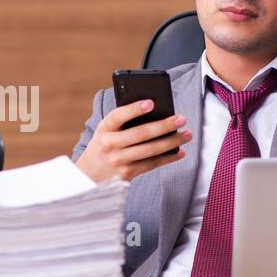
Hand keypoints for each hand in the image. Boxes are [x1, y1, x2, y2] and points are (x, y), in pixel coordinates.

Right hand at [75, 100, 191, 182]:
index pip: (118, 116)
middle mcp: (110, 145)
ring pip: (150, 150)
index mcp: (104, 129)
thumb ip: (124, 121)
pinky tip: (180, 152)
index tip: (151, 103)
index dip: (134, 109)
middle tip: (181, 119)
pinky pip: (151, 164)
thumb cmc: (104, 144)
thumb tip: (156, 112)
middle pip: (141, 134)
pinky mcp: (127, 174)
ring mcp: (118, 161)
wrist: (90, 173)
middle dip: (164, 125)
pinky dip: (168, 158)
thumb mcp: (106, 130)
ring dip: (171, 142)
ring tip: (187, 134)